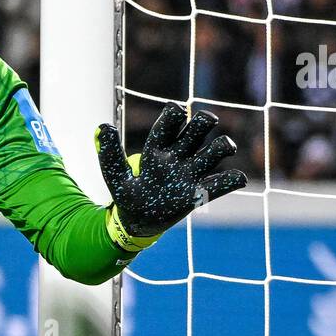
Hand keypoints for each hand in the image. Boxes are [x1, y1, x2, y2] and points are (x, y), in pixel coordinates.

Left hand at [95, 102, 247, 252]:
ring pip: (214, 151)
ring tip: (225, 148)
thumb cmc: (128, 196)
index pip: (170, 122)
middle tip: (207, 121)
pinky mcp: (200, 194)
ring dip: (223, 145)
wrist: (138, 223)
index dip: (175, 114)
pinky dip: (233, 179)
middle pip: (197, 129)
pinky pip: (223, 184)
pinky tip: (235, 178)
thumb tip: (101, 126)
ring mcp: (191, 174)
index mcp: (157, 149)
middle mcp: (177, 157)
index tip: (176, 112)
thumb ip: (110, 155)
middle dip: (204, 121)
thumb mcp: (116, 177)